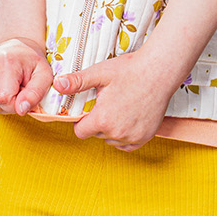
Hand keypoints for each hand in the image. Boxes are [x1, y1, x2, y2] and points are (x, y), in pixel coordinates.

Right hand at [0, 36, 53, 114]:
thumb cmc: (32, 65)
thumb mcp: (44, 76)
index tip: (22, 94)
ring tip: (4, 91)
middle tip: (14, 92)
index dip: (16, 105)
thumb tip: (21, 110)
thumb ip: (35, 94)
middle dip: (6, 105)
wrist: (17, 48)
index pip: (4, 99)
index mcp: (7, 62)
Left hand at [55, 49, 181, 151]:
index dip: (81, 121)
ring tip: (118, 108)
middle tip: (106, 103)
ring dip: (111, 129)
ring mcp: (133, 137)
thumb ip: (77, 82)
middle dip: (97, 122)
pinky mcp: (146, 137)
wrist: (159, 72)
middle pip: (96, 135)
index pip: (80, 132)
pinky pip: (127, 145)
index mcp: (103, 119)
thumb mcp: (100, 73)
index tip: (89, 109)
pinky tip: (127, 119)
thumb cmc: (129, 70)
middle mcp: (117, 133)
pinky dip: (125, 135)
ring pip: (111, 140)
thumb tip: (57, 84)